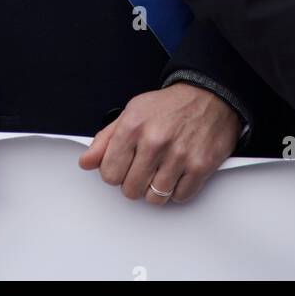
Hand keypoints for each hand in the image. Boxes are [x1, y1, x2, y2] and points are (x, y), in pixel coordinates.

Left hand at [79, 83, 239, 204]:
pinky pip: (179, 197)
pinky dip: (177, 190)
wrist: (208, 97)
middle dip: (135, 183)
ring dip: (156, 189)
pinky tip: (177, 172)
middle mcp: (155, 140)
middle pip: (130, 190)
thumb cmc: (169, 106)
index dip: (114, 173)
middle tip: (144, 168)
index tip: (122, 167)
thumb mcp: (131, 113)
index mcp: (133, 125)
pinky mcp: (200, 167)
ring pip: (155, 198)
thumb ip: (105, 140)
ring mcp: (178, 155)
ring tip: (161, 170)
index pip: (109, 173)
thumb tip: (86, 162)